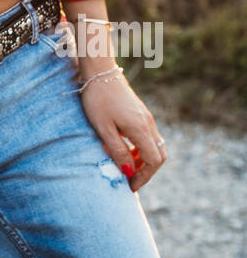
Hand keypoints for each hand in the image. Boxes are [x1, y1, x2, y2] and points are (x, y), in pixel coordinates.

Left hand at [79, 75, 167, 192]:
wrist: (99, 71)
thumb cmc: (98, 99)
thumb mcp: (104, 128)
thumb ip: (117, 150)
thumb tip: (128, 171)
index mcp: (141, 129)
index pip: (153, 161)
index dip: (143, 177)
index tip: (129, 185)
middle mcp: (148, 124)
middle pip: (159, 155)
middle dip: (146, 171)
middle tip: (129, 180)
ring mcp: (146, 117)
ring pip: (154, 146)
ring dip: (143, 160)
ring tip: (125, 167)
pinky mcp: (140, 113)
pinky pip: (148, 137)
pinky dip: (140, 148)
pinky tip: (124, 149)